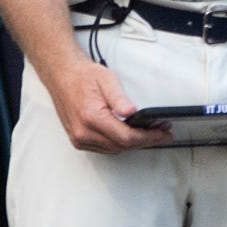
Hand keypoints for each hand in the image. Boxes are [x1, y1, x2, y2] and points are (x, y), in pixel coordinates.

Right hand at [44, 55, 171, 152]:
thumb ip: (120, 99)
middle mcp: (83, 132)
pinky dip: (121, 144)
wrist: (63, 76)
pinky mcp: (79, 140)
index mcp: (91, 117)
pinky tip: (132, 136)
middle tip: (162, 133)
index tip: (163, 133)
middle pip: (122, 146)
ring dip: (134, 144)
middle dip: (146, 141)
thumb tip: (132, 112)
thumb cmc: (83, 77)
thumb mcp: (107, 81)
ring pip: (115, 150)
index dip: (149, 137)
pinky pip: (105, 148)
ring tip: (150, 133)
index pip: (127, 137)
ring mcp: (79, 138)